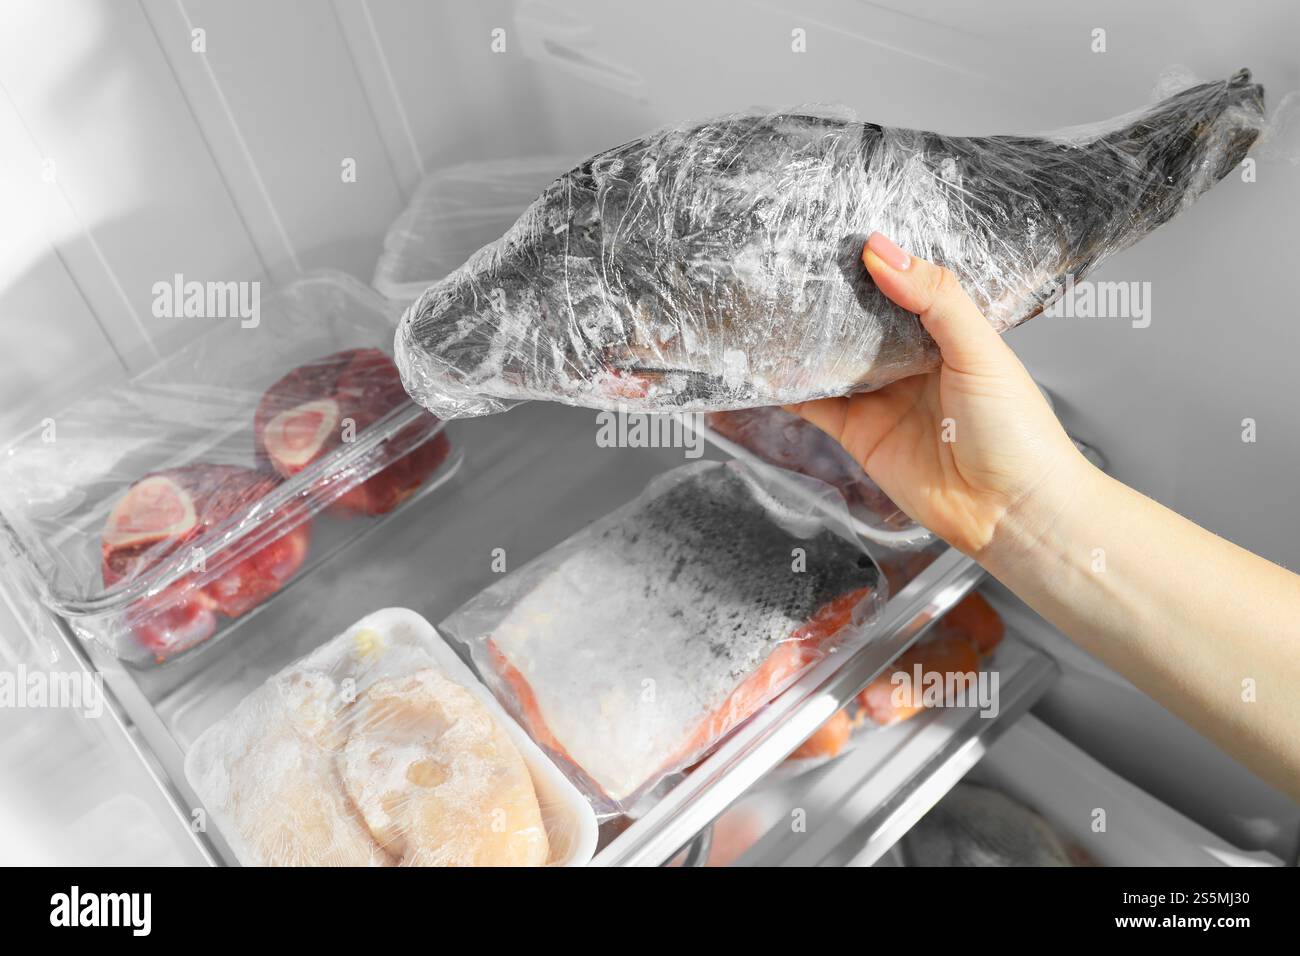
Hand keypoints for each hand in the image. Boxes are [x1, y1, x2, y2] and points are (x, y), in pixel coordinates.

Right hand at [787, 232, 1087, 555]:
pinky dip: (788, 390)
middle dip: (829, 301)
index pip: (902, 289)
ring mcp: (881, 399)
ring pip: (831, 361)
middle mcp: (910, 364)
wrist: (1009, 511)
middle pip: (859, 323)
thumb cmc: (1017, 432)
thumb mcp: (980, 350)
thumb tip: (883, 252)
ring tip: (768, 309)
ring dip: (802, 342)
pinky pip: (815, 406)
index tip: (837, 239)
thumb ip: (935, 298)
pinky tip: (766, 369)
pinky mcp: (859, 435)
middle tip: (791, 267)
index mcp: (946, 335)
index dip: (873, 266)